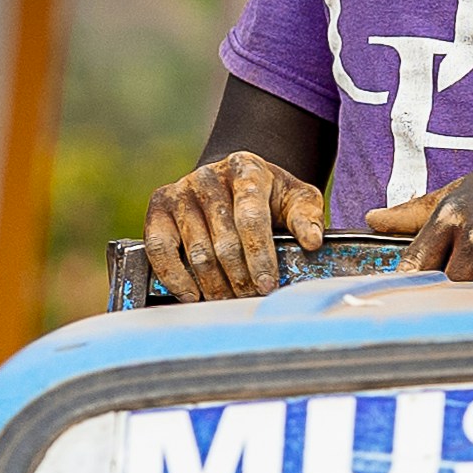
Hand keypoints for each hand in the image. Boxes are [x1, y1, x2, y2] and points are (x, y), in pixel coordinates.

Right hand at [141, 149, 325, 299]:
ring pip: (197, 251)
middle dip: (240, 278)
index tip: (267, 285)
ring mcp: (181, 191)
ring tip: (229, 302)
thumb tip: (313, 242)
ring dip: (214, 285)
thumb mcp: (296, 198)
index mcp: (246, 169)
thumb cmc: (269, 197)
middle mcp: (209, 177)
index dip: (259, 255)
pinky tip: (191, 295)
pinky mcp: (159, 206)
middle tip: (250, 299)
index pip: (251, 217)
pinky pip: (160, 248)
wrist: (232, 182)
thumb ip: (307, 216)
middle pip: (223, 241)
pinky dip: (174, 276)